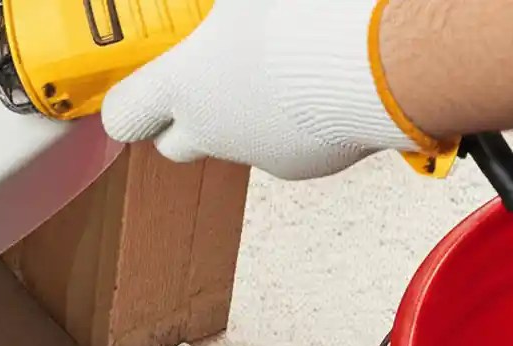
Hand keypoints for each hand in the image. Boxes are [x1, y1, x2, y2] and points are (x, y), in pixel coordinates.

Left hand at [101, 0, 423, 179]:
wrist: (387, 56)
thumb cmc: (310, 13)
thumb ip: (217, 1)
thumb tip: (219, 2)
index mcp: (182, 86)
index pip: (124, 116)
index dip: (127, 102)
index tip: (136, 85)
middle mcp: (213, 130)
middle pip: (173, 144)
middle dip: (180, 118)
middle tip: (203, 77)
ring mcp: (259, 153)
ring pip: (233, 143)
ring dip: (241, 115)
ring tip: (273, 67)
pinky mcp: (308, 163)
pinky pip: (286, 145)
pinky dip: (291, 122)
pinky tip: (315, 83)